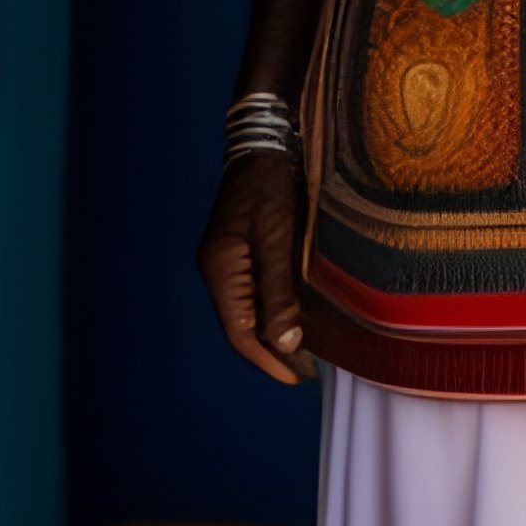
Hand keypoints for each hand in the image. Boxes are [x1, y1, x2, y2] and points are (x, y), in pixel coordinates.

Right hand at [197, 150, 308, 384]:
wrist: (266, 144)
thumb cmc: (271, 186)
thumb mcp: (277, 239)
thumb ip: (278, 292)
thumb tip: (285, 343)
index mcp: (220, 270)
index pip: (240, 332)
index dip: (267, 359)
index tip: (296, 380)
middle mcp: (219, 270)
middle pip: (242, 326)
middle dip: (272, 353)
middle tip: (306, 375)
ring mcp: (228, 261)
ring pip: (249, 311)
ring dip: (274, 335)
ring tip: (305, 356)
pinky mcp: (241, 251)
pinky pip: (255, 293)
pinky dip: (275, 312)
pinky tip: (296, 320)